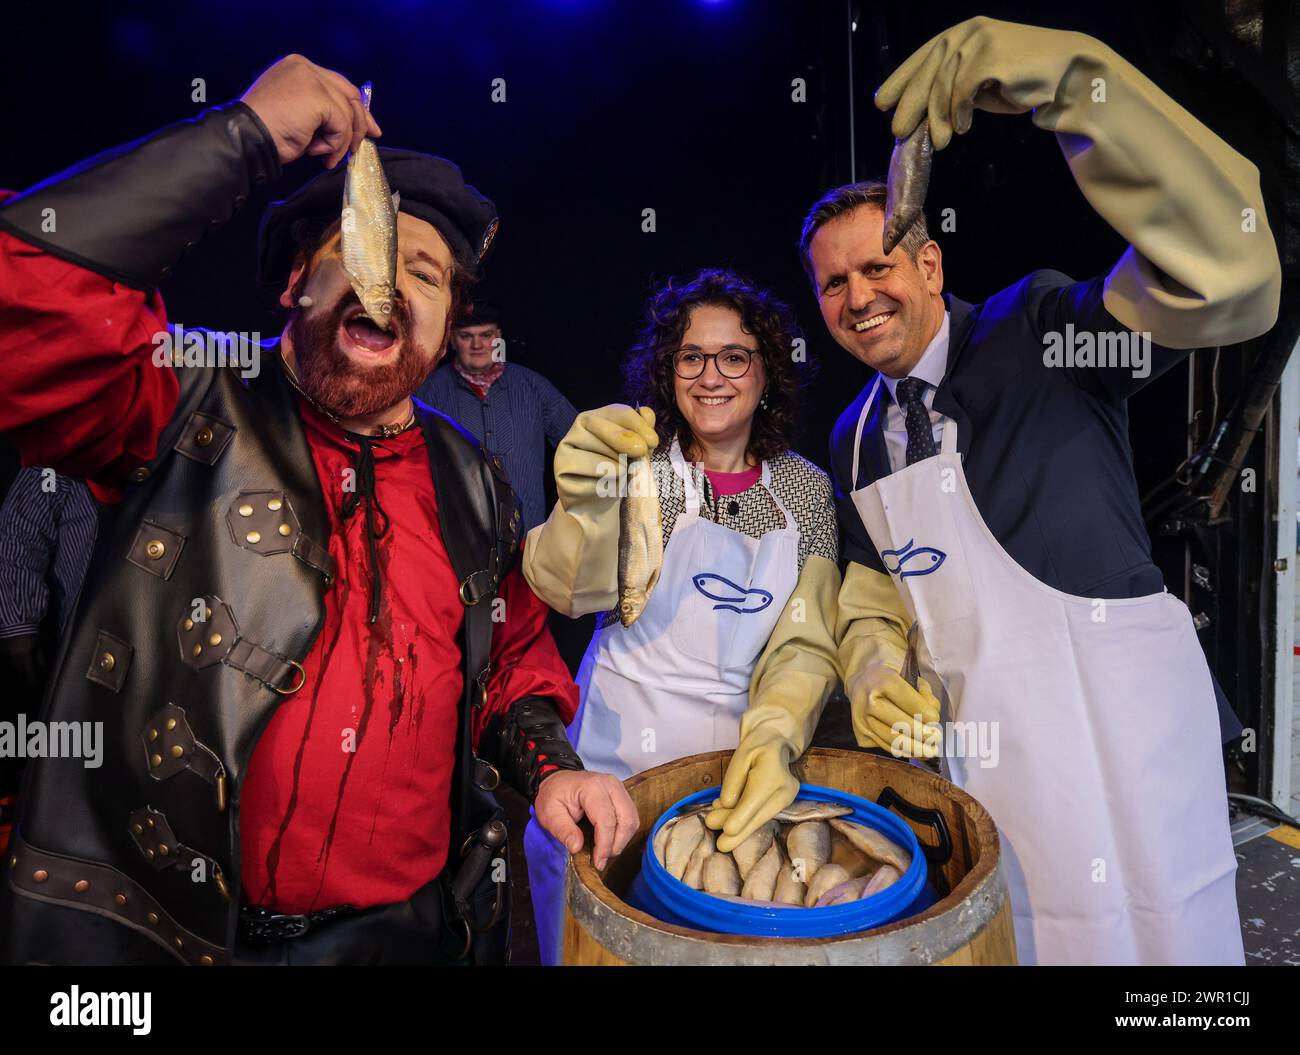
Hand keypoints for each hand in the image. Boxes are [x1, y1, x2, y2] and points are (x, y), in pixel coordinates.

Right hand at [241, 54, 382, 167]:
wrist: (247, 137)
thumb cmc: (267, 132)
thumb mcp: (297, 115)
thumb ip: (320, 110)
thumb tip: (348, 123)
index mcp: (298, 67)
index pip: (336, 84)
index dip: (354, 106)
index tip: (367, 127)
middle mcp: (305, 67)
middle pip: (348, 93)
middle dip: (361, 120)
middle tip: (366, 141)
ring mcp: (312, 79)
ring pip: (347, 112)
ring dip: (341, 140)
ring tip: (326, 155)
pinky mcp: (318, 97)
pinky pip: (342, 125)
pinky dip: (335, 144)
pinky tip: (316, 151)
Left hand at [534, 770, 639, 869]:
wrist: (558, 781)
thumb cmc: (553, 796)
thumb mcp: (549, 814)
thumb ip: (563, 831)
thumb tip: (577, 847)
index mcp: (592, 787)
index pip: (606, 821)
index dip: (604, 845)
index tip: (597, 862)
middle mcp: (611, 784)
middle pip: (626, 820)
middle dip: (616, 844)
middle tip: (601, 859)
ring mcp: (619, 788)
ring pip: (632, 820)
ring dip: (622, 840)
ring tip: (604, 850)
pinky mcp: (622, 794)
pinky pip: (630, 817)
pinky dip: (623, 833)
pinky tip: (609, 840)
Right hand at [555, 405, 658, 513]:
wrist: (597, 501)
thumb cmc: (617, 470)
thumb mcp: (633, 449)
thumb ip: (641, 431)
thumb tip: (647, 413)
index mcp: (595, 418)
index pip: (618, 413)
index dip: (638, 426)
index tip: (653, 442)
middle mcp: (576, 430)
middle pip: (606, 431)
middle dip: (627, 443)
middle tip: (641, 453)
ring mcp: (565, 450)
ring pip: (600, 459)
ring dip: (618, 470)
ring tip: (620, 477)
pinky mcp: (561, 473)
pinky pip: (591, 481)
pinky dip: (605, 488)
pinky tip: (605, 489)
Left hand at [705, 727, 799, 853]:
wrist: (777, 744)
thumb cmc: (755, 748)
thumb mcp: (739, 757)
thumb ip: (732, 780)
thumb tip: (726, 805)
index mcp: (772, 769)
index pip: (755, 797)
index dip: (741, 815)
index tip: (727, 830)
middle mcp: (786, 786)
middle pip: (760, 813)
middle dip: (740, 830)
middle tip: (721, 845)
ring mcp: (789, 796)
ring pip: (763, 818)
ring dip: (742, 830)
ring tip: (724, 841)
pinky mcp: (786, 803)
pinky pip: (765, 815)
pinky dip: (748, 822)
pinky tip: (733, 827)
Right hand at [846, 662, 941, 756]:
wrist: (861, 681)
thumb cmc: (891, 677)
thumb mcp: (909, 675)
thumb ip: (924, 694)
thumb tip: (932, 719)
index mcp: (883, 680)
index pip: (909, 702)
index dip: (926, 714)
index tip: (935, 719)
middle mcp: (870, 701)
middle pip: (901, 724)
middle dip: (923, 734)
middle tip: (937, 738)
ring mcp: (863, 719)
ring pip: (893, 740)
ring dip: (916, 749)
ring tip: (930, 751)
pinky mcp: (861, 733)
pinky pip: (885, 746)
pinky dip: (903, 751)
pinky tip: (916, 751)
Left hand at [874, 17, 1054, 148]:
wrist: (1065, 75)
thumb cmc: (1022, 82)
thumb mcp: (980, 86)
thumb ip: (953, 91)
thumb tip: (922, 116)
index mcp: (962, 34)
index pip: (923, 57)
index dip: (900, 79)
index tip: (882, 101)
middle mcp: (968, 32)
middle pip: (927, 72)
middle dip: (910, 105)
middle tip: (898, 131)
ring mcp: (980, 41)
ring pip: (943, 85)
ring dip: (939, 118)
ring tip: (940, 141)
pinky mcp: (992, 56)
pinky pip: (963, 90)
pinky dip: (960, 112)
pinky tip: (963, 128)